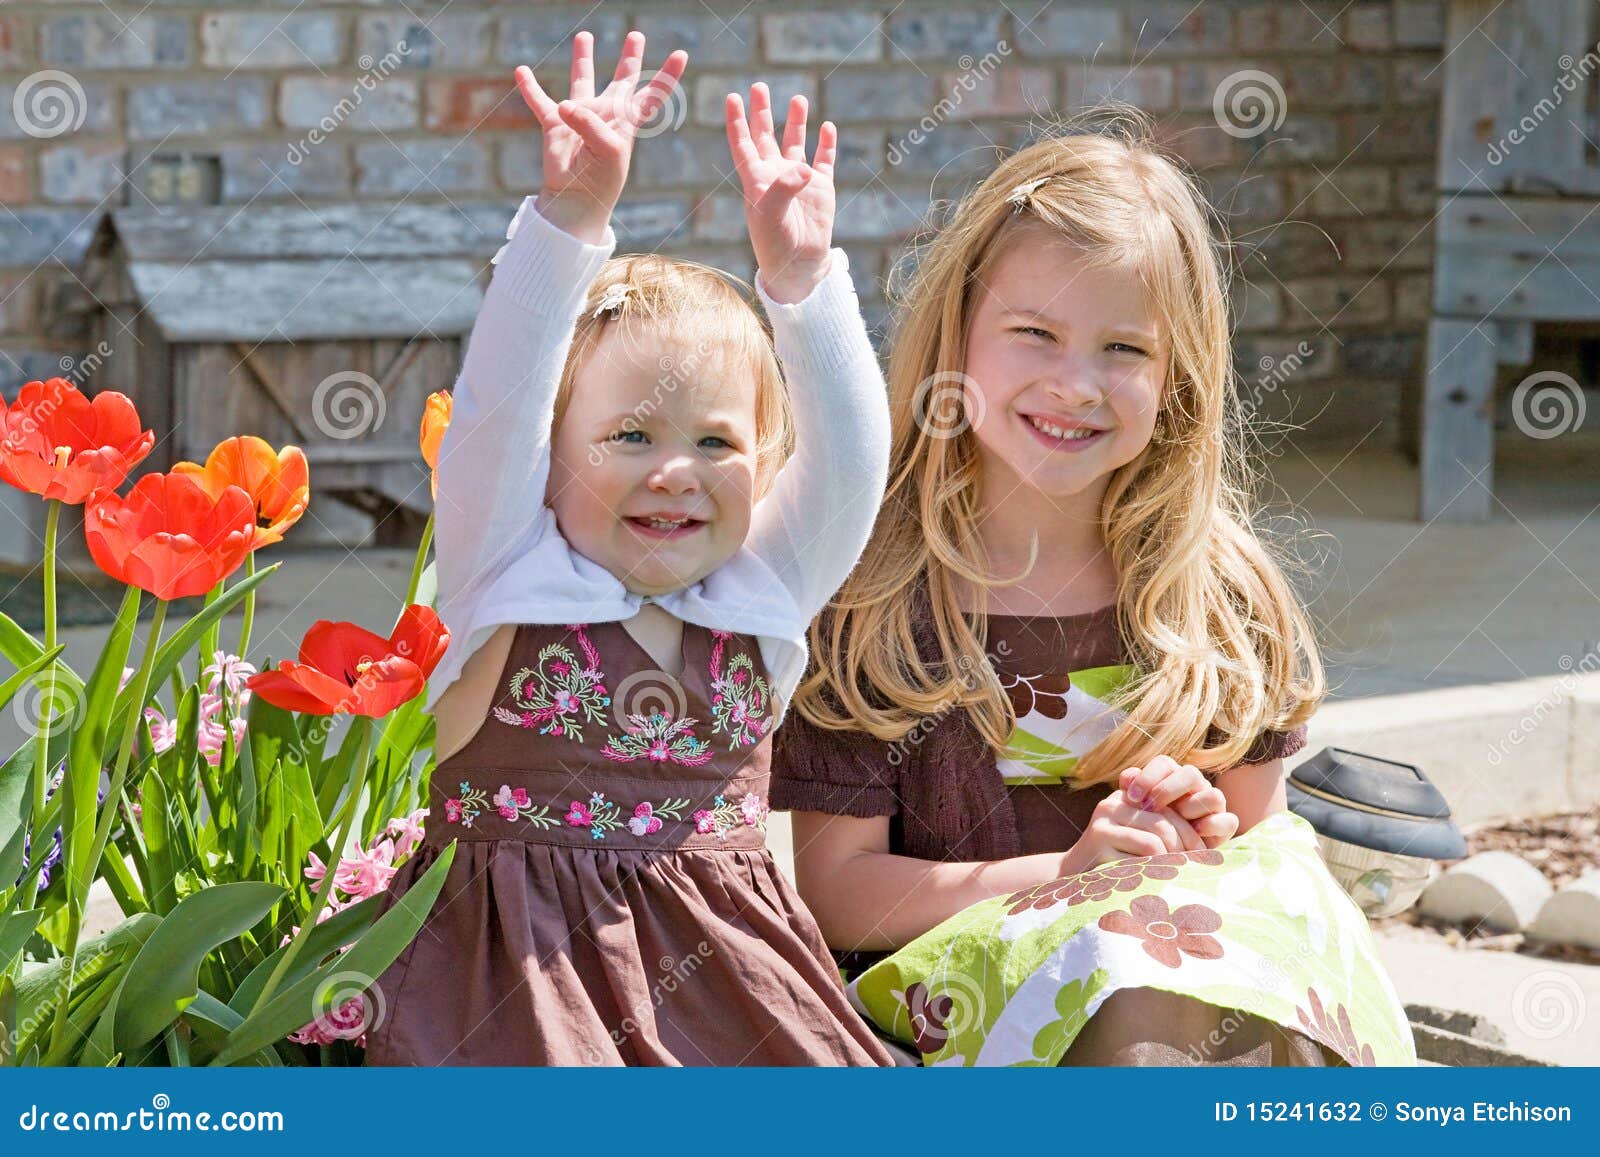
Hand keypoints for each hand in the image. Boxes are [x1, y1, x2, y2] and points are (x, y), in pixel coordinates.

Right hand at [515, 30, 687, 243]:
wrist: (577, 200)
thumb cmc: (601, 180)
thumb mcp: (607, 151)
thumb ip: (590, 124)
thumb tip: (566, 106)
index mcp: (627, 121)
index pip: (652, 94)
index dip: (666, 75)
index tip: (681, 54)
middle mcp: (607, 114)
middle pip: (622, 79)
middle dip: (630, 58)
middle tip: (636, 35)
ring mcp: (581, 117)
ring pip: (583, 80)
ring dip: (583, 59)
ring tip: (585, 36)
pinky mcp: (556, 124)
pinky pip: (541, 101)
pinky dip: (530, 88)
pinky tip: (521, 70)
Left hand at [724, 83, 836, 302]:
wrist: (799, 266)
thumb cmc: (776, 245)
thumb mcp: (772, 217)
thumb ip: (783, 189)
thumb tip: (804, 168)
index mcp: (756, 180)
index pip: (743, 144)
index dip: (737, 121)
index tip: (732, 97)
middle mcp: (775, 175)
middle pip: (766, 136)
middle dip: (762, 112)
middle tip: (759, 86)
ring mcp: (798, 180)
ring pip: (795, 142)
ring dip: (796, 122)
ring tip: (798, 99)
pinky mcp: (821, 188)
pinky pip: (824, 160)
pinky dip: (826, 144)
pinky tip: (827, 127)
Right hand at [1069, 788, 1209, 869]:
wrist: (1067, 880)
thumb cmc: (1111, 866)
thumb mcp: (1135, 843)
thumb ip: (1160, 831)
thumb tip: (1206, 834)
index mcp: (1127, 799)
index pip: (1169, 809)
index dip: (1190, 831)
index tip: (1202, 854)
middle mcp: (1115, 803)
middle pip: (1165, 823)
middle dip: (1186, 847)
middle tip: (1197, 869)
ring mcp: (1105, 819)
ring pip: (1156, 839)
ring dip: (1173, 862)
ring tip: (1178, 878)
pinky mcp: (1099, 838)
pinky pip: (1141, 855)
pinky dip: (1156, 872)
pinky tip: (1159, 884)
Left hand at [1119, 754, 1239, 848]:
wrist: (1164, 858)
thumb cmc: (1147, 827)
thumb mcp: (1136, 809)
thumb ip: (1132, 790)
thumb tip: (1127, 777)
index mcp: (1172, 777)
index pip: (1164, 763)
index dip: (1148, 777)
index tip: (1132, 797)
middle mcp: (1196, 786)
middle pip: (1190, 774)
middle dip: (1166, 790)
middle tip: (1148, 808)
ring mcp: (1213, 805)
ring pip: (1212, 795)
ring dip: (1191, 807)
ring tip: (1173, 822)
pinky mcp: (1225, 825)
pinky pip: (1228, 820)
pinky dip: (1212, 825)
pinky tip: (1194, 833)